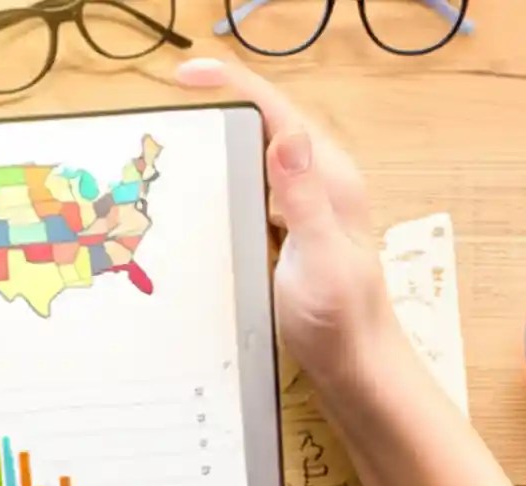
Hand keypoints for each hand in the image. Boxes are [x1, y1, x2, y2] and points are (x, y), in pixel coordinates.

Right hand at [176, 59, 403, 384]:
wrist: (356, 367)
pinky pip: (255, 187)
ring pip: (259, 155)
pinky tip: (200, 194)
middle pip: (266, 124)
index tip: (185, 79)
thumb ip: (303, 199)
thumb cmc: (341, 321)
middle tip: (169, 113)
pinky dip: (226, 179)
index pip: (279, 112)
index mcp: (329, 180)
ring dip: (221, 143)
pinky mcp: (293, 229)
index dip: (232, 86)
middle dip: (221, 107)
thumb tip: (286, 135)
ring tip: (174, 146)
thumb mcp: (318, 259)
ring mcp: (306, 206)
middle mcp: (319, 184)